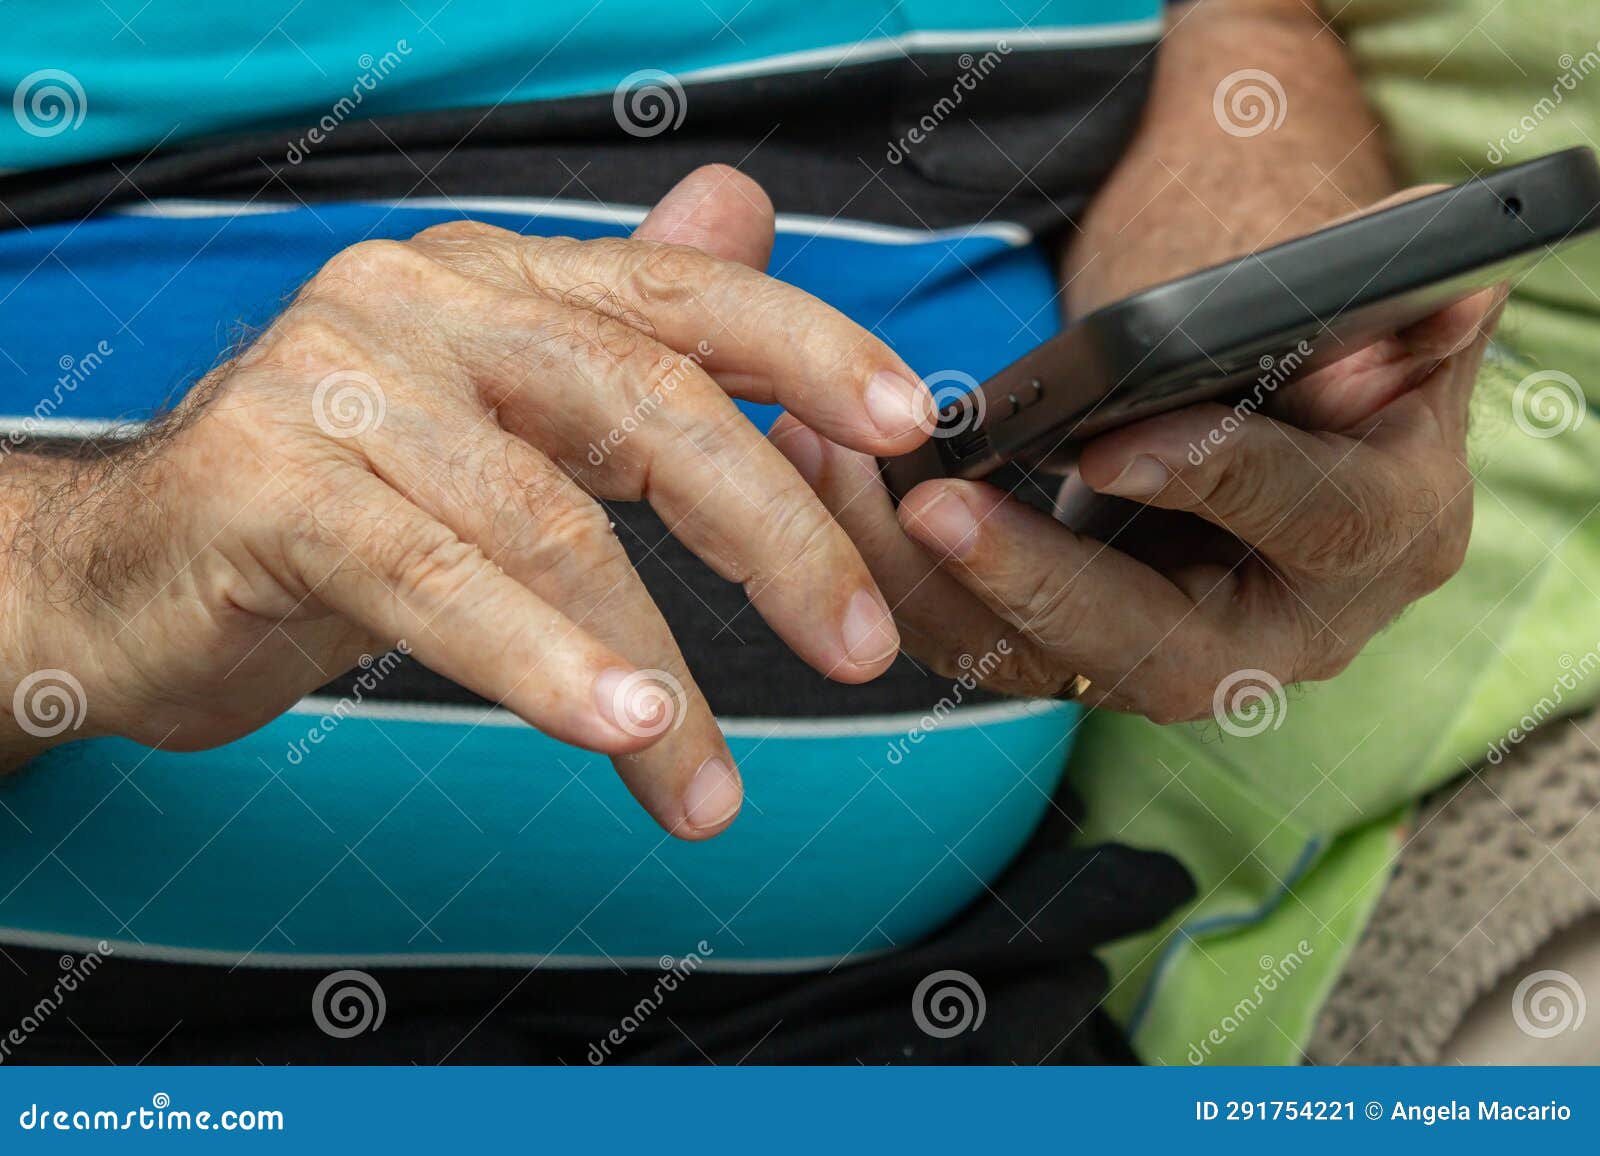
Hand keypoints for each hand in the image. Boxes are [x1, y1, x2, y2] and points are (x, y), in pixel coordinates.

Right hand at [1, 166, 930, 836]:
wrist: (127, 568)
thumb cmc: (337, 504)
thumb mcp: (495, 416)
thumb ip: (623, 332)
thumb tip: (746, 218)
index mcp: (496, 282)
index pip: (683, 294)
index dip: (811, 345)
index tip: (912, 424)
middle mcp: (420, 303)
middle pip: (644, 401)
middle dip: (771, 535)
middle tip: (858, 644)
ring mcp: (336, 382)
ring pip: (547, 520)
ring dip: (656, 665)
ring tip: (708, 777)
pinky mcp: (267, 485)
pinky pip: (437, 582)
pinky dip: (541, 664)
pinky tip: (621, 729)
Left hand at [771, 229, 1502, 722]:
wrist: (1276, 406)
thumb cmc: (1328, 341)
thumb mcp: (1374, 313)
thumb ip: (1388, 310)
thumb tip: (1406, 310)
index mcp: (1383, 537)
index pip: (1306, 517)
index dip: (1213, 478)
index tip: (1105, 445)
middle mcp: (1287, 632)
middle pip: (1156, 644)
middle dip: (1039, 576)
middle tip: (935, 506)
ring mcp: (1179, 661)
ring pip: (1044, 660)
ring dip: (932, 583)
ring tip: (842, 480)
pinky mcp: (1089, 658)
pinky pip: (987, 646)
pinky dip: (907, 583)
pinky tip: (836, 499)